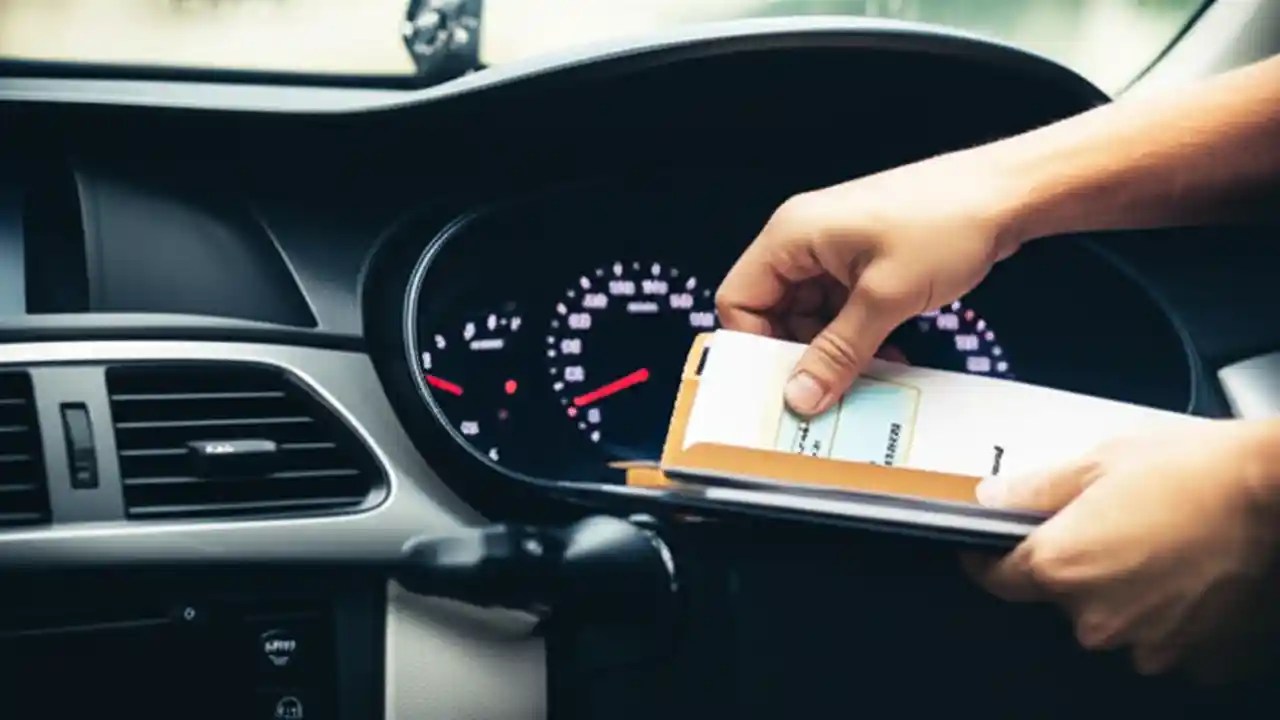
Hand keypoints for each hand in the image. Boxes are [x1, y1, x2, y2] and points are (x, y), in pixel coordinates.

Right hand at [716, 150, 1024, 414]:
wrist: (1008, 194)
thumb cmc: (946, 222)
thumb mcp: (885, 299)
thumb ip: (837, 353)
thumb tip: (799, 398)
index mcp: (791, 235)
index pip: (739, 300)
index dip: (753, 347)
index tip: (780, 385)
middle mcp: (804, 240)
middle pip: (772, 313)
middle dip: (798, 355)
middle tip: (824, 393)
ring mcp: (834, 251)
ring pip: (809, 317)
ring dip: (833, 352)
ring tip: (865, 378)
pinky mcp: (863, 262)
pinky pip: (840, 310)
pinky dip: (855, 338)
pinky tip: (885, 358)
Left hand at [965, 419, 1279, 681]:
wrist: (1279, 493)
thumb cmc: (1198, 471)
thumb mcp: (1097, 461)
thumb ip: (1033, 488)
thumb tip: (992, 499)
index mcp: (1062, 567)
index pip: (997, 577)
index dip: (991, 557)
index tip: (993, 547)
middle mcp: (1098, 618)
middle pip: (1062, 599)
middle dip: (1078, 566)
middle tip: (1114, 527)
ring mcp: (1150, 646)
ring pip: (1116, 620)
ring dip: (1127, 591)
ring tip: (1162, 546)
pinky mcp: (1198, 660)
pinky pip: (1166, 638)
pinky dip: (1171, 613)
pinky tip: (1189, 575)